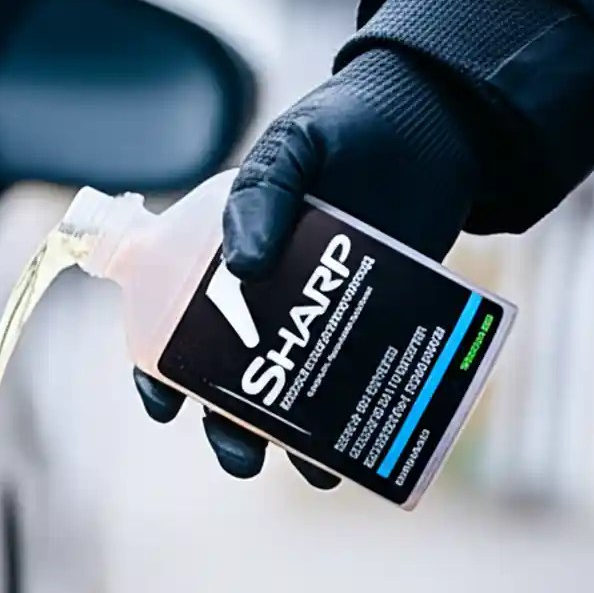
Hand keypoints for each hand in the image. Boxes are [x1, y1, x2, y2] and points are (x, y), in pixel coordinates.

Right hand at [134, 47, 485, 485]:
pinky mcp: (379, 325)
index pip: (174, 328)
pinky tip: (363, 446)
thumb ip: (260, 194)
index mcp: (222, 263)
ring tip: (310, 468)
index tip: (164, 403)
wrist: (433, 124)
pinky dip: (358, 419)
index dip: (160, 372)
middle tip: (241, 454)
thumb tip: (245, 267)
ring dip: (294, 440)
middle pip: (232, 381)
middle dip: (229, 427)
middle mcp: (267, 301)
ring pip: (295, 396)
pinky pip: (359, 382)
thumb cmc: (340, 129)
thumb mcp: (289, 149)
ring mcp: (323, 318)